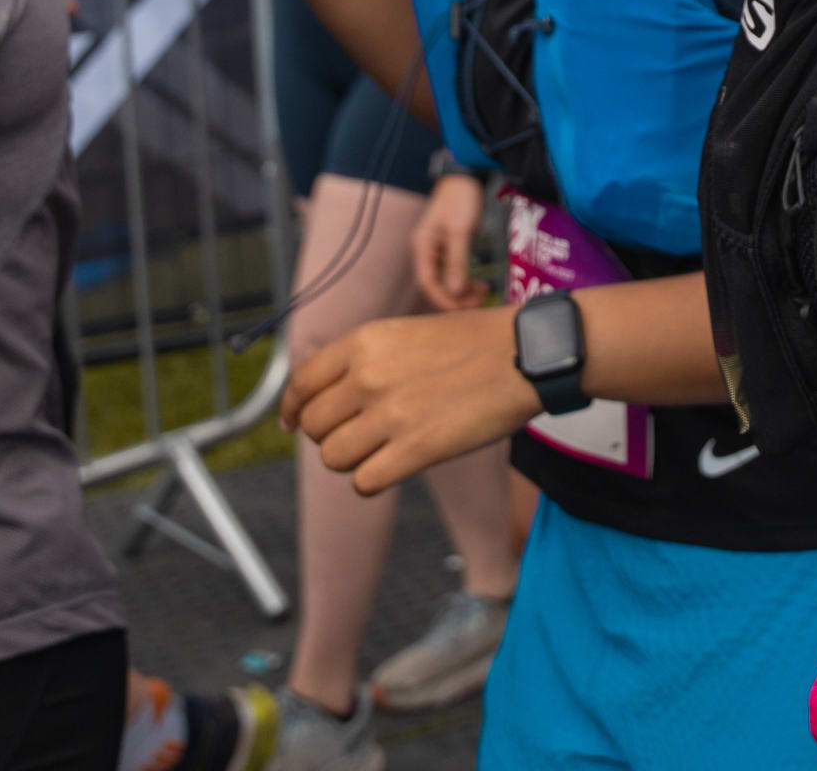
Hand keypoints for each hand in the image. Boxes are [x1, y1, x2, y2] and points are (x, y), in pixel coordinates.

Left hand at [285, 306, 534, 493]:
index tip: (293, 423)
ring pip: (333, 457)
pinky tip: (394, 466)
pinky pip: (364, 482)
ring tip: (380, 449)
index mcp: (364, 342)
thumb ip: (364, 361)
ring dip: (352, 459)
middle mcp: (368, 376)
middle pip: (313, 426)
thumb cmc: (472, 343)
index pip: (301, 384)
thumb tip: (322, 401)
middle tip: (358, 434)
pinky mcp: (416, 450)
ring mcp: (391, 414)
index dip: (293, 409)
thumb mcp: (406, 333)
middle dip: (329, 434)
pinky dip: (374, 480)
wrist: (524, 354)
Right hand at [414, 174, 486, 310]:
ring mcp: (437, 248)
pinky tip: (479, 282)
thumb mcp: (460, 231)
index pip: (428, 282)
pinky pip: (454, 269)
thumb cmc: (461, 200)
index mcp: (423, 247)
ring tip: (483, 292)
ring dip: (462, 288)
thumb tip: (455, 292)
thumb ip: (457, 262)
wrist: (466, 176)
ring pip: (446, 277)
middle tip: (480, 301)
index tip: (463, 308)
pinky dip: (465, 278)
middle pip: (436, 282)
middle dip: (456, 296)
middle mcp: (427, 250)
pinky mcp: (449, 245)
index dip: (444, 298)